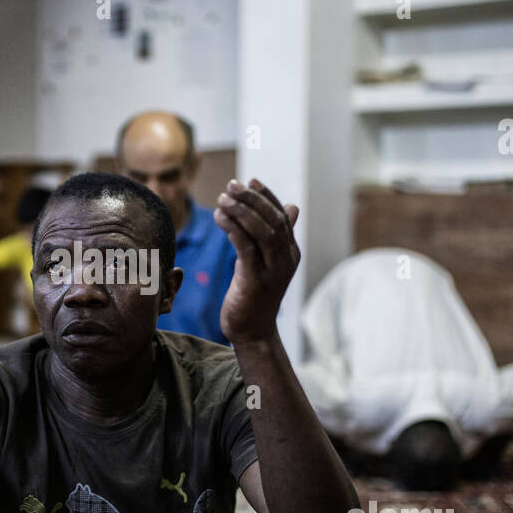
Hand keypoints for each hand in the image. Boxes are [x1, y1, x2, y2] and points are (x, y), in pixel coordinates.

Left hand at [212, 178, 300, 344]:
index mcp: (291, 253)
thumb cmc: (257, 296)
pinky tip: (220, 218)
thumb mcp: (269, 263)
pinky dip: (233, 228)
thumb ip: (277, 237)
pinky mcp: (255, 281)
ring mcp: (273, 271)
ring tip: (222, 198)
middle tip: (232, 185)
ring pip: (261, 231)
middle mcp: (286, 259)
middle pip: (273, 220)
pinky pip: (245, 247)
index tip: (251, 180)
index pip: (282, 216)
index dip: (267, 196)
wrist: (253, 332)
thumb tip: (292, 207)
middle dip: (252, 199)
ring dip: (241, 210)